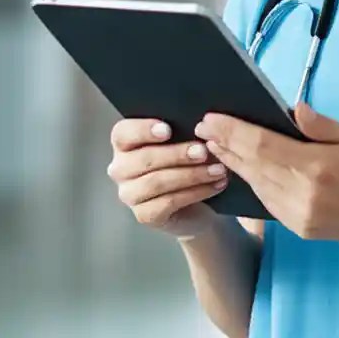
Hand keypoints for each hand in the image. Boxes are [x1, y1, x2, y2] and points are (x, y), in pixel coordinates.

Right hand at [107, 118, 229, 238]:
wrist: (196, 205)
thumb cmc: (186, 165)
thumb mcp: (183, 143)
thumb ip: (183, 131)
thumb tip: (202, 123)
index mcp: (125, 145)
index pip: (123, 133)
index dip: (143, 130)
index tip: (167, 129)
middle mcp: (121, 169)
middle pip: (143, 159)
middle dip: (177, 154)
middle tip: (204, 151)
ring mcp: (130, 195)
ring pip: (157, 182)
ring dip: (191, 174)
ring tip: (218, 170)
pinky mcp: (144, 216)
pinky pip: (169, 202)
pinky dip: (196, 192)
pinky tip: (215, 185)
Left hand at [195, 103, 338, 245]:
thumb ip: (323, 126)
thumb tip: (292, 110)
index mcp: (318, 166)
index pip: (262, 145)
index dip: (232, 131)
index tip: (211, 118)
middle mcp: (304, 194)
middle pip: (253, 166)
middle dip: (226, 145)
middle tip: (204, 128)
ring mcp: (301, 216)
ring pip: (257, 185)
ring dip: (235, 164)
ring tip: (217, 146)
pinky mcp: (303, 228)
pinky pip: (269, 202)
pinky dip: (254, 183)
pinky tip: (245, 169)